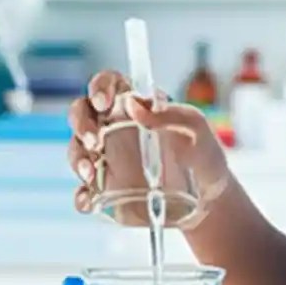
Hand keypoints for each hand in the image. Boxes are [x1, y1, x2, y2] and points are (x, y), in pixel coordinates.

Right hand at [67, 70, 229, 225]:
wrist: (209, 199)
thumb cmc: (204, 155)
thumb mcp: (197, 129)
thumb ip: (171, 113)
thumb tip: (136, 105)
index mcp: (136, 107)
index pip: (108, 84)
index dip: (100, 86)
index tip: (104, 102)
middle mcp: (115, 129)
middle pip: (81, 113)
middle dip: (80, 124)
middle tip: (94, 141)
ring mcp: (108, 159)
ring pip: (76, 150)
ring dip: (78, 159)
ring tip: (92, 174)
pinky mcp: (107, 190)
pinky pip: (84, 191)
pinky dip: (81, 196)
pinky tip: (89, 201)